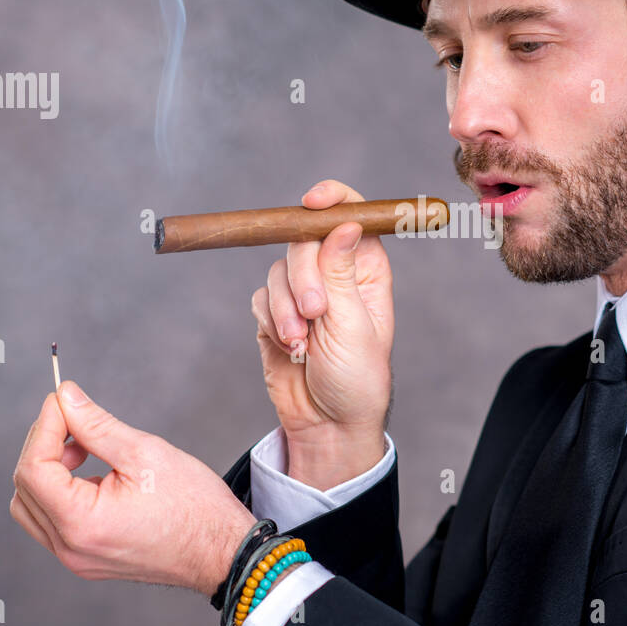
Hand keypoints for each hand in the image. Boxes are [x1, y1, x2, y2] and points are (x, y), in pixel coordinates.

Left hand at [10, 382, 257, 596]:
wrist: (222, 550)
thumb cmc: (194, 506)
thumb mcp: (145, 452)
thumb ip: (96, 424)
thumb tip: (65, 397)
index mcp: (82, 523)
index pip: (33, 469)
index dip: (44, 427)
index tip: (62, 401)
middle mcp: (71, 549)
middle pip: (25, 488)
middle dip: (43, 445)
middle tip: (75, 420)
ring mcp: (77, 560)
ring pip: (32, 507)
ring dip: (47, 470)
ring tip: (84, 449)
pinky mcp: (87, 560)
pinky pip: (52, 523)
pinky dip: (60, 492)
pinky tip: (92, 474)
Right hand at [250, 179, 392, 488]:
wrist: (327, 424)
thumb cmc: (356, 379)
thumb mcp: (354, 325)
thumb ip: (341, 273)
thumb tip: (345, 224)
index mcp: (366, 269)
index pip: (348, 217)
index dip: (332, 201)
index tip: (313, 202)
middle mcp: (334, 274)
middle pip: (302, 241)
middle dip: (302, 276)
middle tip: (315, 312)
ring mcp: (302, 292)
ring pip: (277, 271)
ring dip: (285, 308)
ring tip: (301, 343)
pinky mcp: (275, 313)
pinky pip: (260, 298)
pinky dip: (270, 322)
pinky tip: (289, 348)